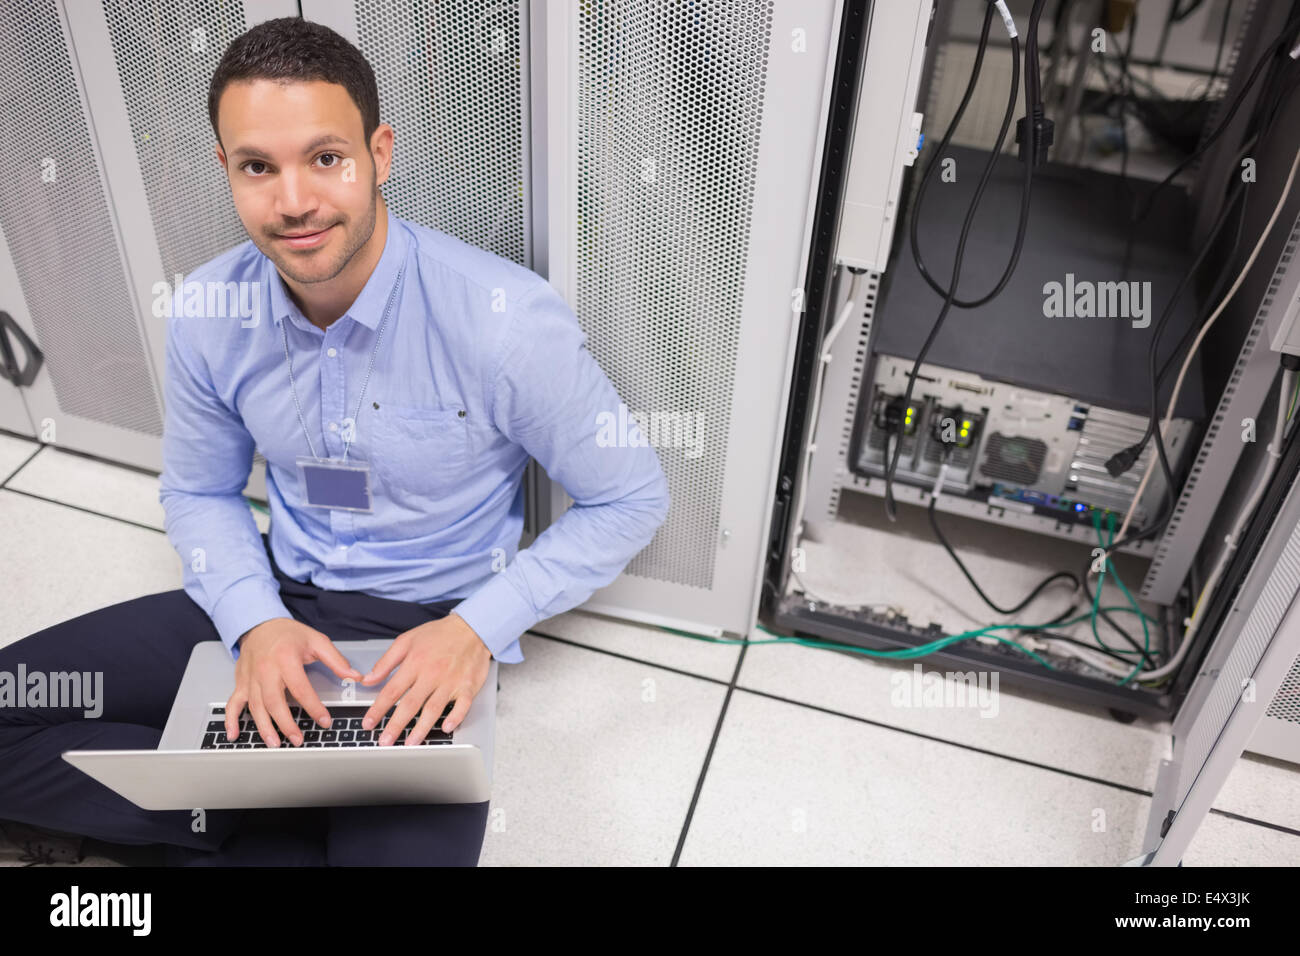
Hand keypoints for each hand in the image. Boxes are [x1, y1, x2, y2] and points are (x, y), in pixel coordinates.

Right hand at [229, 617, 361, 747]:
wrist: (260, 624)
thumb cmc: (288, 634)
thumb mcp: (316, 640)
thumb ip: (336, 660)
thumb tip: (354, 676)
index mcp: (285, 659)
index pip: (300, 688)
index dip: (313, 707)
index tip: (324, 720)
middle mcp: (265, 670)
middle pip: (274, 702)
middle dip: (286, 724)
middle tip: (298, 739)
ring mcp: (251, 678)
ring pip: (255, 707)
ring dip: (264, 728)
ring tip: (275, 743)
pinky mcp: (241, 683)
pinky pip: (233, 703)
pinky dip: (232, 720)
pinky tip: (234, 734)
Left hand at [359, 613, 491, 744]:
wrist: (471, 628)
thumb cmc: (439, 635)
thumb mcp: (407, 640)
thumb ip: (386, 662)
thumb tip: (368, 679)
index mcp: (415, 663)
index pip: (392, 690)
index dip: (378, 709)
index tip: (368, 723)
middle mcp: (432, 674)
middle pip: (411, 704)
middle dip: (396, 725)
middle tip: (385, 741)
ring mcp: (451, 681)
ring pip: (434, 708)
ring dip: (422, 728)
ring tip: (410, 743)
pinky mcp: (468, 686)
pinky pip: (463, 705)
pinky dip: (455, 717)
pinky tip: (446, 728)